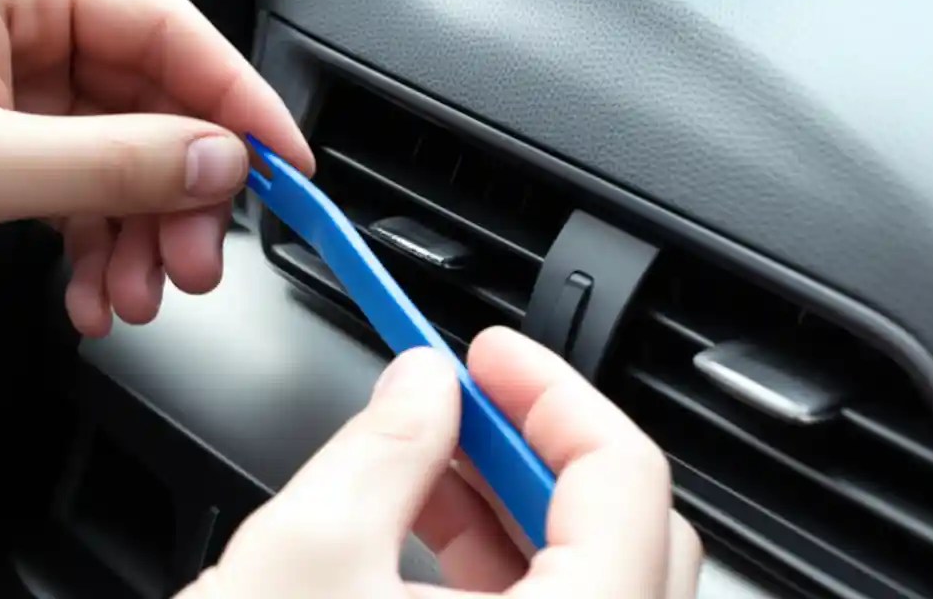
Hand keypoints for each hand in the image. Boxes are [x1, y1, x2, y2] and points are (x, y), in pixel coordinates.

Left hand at [0, 0, 311, 332]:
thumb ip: (116, 164)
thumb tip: (218, 161)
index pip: (166, 29)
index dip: (236, 101)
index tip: (282, 167)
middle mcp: (13, 23)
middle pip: (149, 102)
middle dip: (176, 192)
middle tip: (195, 261)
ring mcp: (2, 83)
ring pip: (117, 154)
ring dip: (135, 231)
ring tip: (135, 294)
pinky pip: (75, 184)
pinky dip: (92, 241)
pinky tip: (92, 293)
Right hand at [178, 327, 701, 598]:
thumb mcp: (305, 560)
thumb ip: (384, 450)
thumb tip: (423, 389)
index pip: (625, 480)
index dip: (553, 394)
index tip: (491, 357)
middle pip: (627, 534)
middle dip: (536, 449)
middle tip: (463, 397)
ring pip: (588, 586)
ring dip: (515, 508)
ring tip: (430, 457)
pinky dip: (499, 575)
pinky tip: (425, 535)